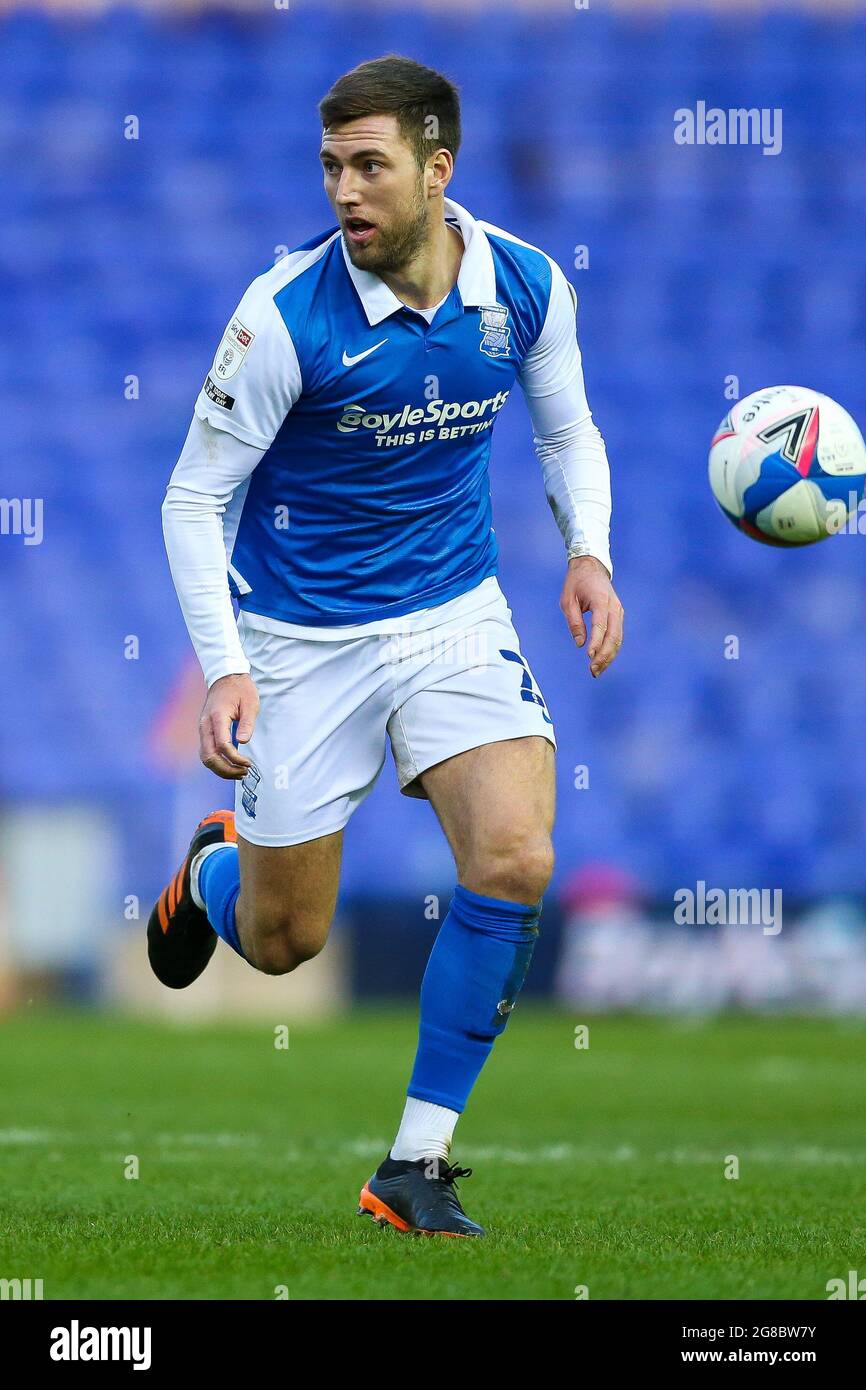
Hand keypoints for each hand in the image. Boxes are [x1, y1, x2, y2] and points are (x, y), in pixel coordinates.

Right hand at [199, 673, 259, 778]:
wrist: (226, 678)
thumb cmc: (240, 689)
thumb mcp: (250, 703)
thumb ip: (247, 723)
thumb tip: (243, 741)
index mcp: (217, 717)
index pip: (222, 745)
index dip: (235, 758)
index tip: (248, 763)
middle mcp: (205, 725)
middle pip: (209, 756)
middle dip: (226, 769)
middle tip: (243, 773)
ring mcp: (203, 729)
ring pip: (205, 757)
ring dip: (221, 769)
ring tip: (239, 773)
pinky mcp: (205, 732)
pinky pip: (206, 752)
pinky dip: (217, 763)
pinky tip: (230, 766)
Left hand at [560, 555, 623, 677]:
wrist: (591, 567)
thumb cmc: (576, 583)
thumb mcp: (568, 600)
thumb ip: (574, 621)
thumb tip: (580, 643)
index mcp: (601, 600)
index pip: (601, 625)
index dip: (596, 642)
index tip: (589, 656)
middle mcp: (614, 607)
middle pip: (614, 636)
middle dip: (604, 655)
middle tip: (593, 671)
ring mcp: (618, 612)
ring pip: (618, 639)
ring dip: (609, 656)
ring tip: (597, 671)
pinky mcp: (618, 616)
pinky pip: (617, 636)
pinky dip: (611, 650)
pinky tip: (602, 661)